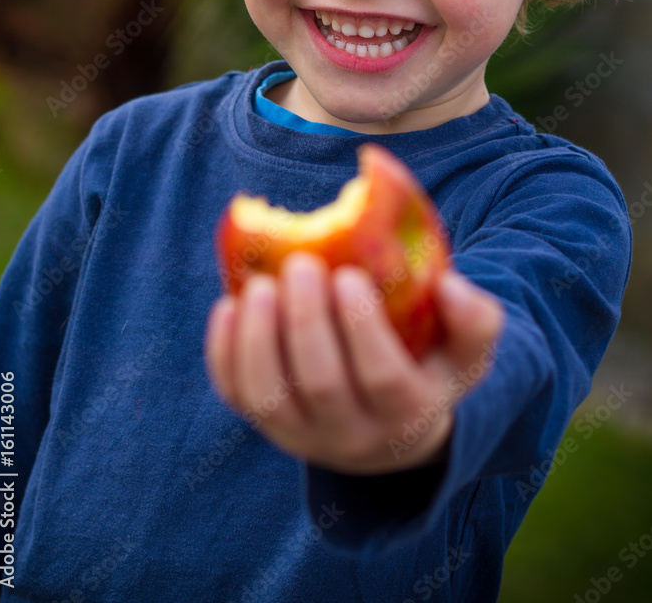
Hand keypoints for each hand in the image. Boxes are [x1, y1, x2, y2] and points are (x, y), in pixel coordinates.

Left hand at [205, 253, 503, 475]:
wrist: (387, 427)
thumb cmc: (427, 367)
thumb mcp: (466, 351)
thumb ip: (474, 319)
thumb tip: (449, 284)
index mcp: (408, 413)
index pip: (382, 378)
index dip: (362, 328)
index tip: (348, 275)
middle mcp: (351, 435)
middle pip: (321, 385)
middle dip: (305, 321)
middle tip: (300, 264)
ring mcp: (301, 435)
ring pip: (268, 397)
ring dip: (257, 337)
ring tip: (259, 283)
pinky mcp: (264, 424)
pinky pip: (235, 396)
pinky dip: (223, 353)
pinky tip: (228, 304)